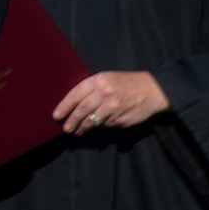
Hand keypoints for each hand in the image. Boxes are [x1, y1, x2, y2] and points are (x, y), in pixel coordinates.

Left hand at [54, 70, 170, 134]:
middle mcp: (104, 93)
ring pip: (91, 120)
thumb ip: (92, 89)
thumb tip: (73, 104)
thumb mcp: (107, 78)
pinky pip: (105, 125)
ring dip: (82, 128)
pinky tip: (95, 128)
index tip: (56, 115)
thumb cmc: (126, 83)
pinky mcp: (120, 119)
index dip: (64, 106)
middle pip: (81, 109)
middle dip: (71, 120)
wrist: (152, 90)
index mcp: (98, 80)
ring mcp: (112, 107)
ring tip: (76, 131)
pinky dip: (99, 127)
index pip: (75, 94)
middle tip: (65, 128)